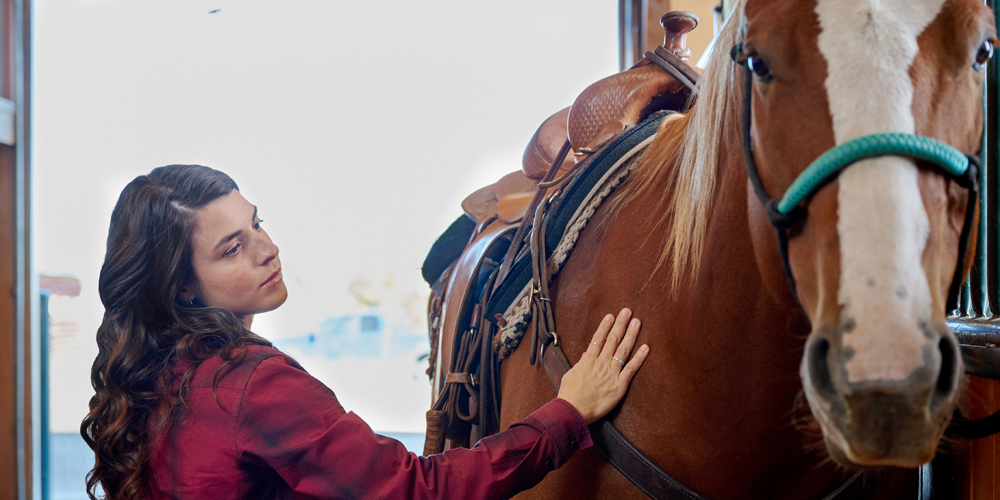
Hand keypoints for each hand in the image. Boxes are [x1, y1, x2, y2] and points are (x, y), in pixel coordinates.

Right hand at [557, 308, 648, 423]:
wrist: (573, 410)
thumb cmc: (569, 394)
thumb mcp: (570, 375)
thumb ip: (581, 364)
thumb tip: (586, 355)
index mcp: (588, 360)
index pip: (598, 339)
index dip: (605, 326)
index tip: (610, 316)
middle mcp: (601, 363)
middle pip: (613, 340)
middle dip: (620, 324)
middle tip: (627, 312)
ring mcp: (611, 373)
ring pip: (623, 350)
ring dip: (630, 334)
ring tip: (637, 322)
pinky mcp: (619, 385)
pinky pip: (631, 369)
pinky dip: (639, 358)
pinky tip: (645, 347)